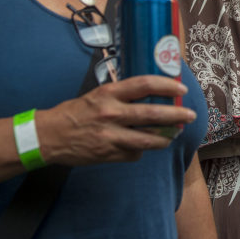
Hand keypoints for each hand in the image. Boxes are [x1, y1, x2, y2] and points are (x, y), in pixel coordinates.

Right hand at [38, 75, 197, 165]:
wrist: (49, 136)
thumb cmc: (74, 112)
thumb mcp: (97, 94)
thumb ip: (121, 95)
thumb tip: (151, 94)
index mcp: (108, 93)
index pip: (144, 84)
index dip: (166, 85)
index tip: (181, 88)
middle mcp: (111, 113)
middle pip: (153, 114)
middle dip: (177, 115)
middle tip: (190, 115)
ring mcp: (110, 136)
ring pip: (149, 138)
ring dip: (166, 137)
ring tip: (174, 134)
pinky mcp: (108, 154)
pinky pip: (134, 153)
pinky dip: (141, 149)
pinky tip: (142, 146)